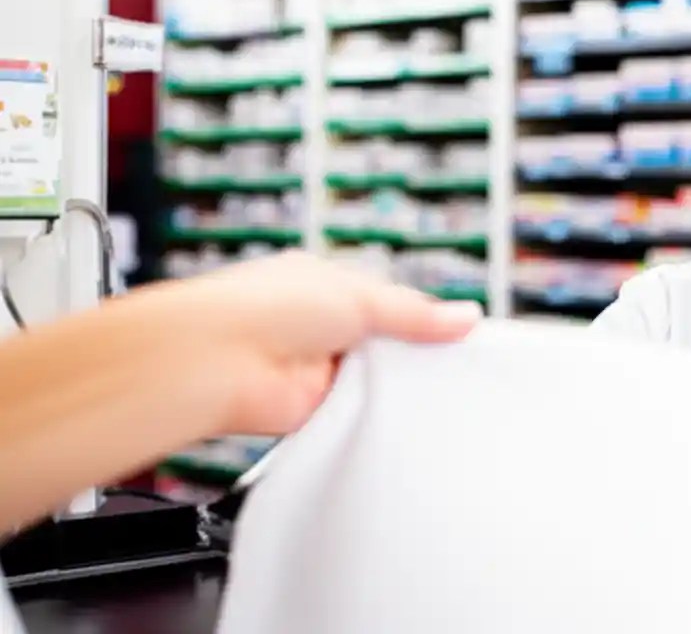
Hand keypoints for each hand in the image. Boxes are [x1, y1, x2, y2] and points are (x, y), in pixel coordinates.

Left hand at [144, 250, 480, 435]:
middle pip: (385, 345)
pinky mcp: (313, 409)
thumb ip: (416, 314)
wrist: (216, 360)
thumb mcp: (361, 297)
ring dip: (393, 385)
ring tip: (429, 387)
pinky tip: (397, 413)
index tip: (460, 334)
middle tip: (453, 364)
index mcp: (327, 286)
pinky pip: (358, 413)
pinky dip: (374, 414)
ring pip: (375, 381)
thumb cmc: (264, 307)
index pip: (389, 303)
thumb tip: (464, 316)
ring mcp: (317, 369)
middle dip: (413, 354)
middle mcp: (320, 327)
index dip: (424, 319)